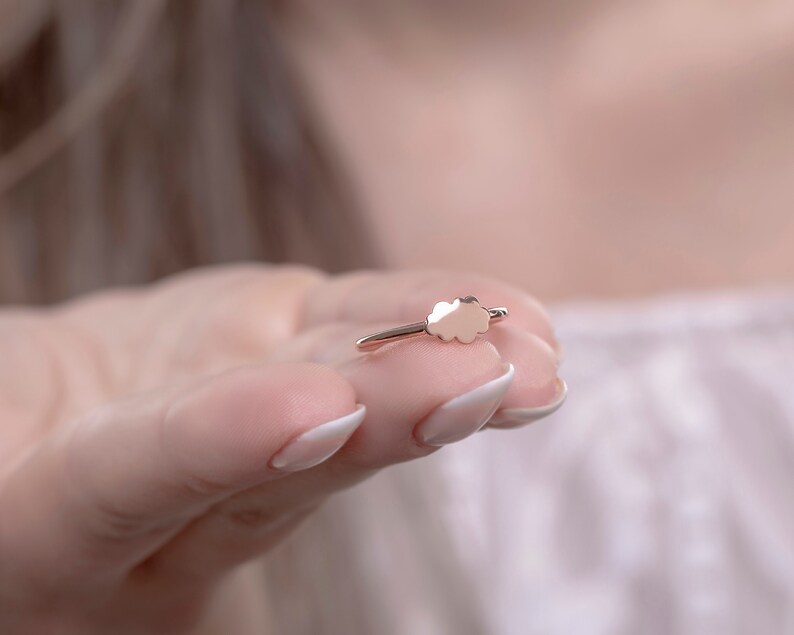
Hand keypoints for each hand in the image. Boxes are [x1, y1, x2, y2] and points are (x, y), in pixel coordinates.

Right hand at [0, 265, 560, 633]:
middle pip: (288, 444)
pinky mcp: (262, 341)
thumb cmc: (3, 480)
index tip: (308, 415)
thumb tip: (228, 421)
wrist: (18, 450)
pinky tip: (509, 317)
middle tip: (501, 380)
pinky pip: (353, 326)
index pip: (148, 478)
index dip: (218, 444)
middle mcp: (180, 475)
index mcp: (74, 522)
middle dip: (387, 409)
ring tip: (534, 349)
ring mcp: (236, 404)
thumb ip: (88, 468)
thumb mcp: (24, 490)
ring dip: (436, 360)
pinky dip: (424, 312)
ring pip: (340, 381)